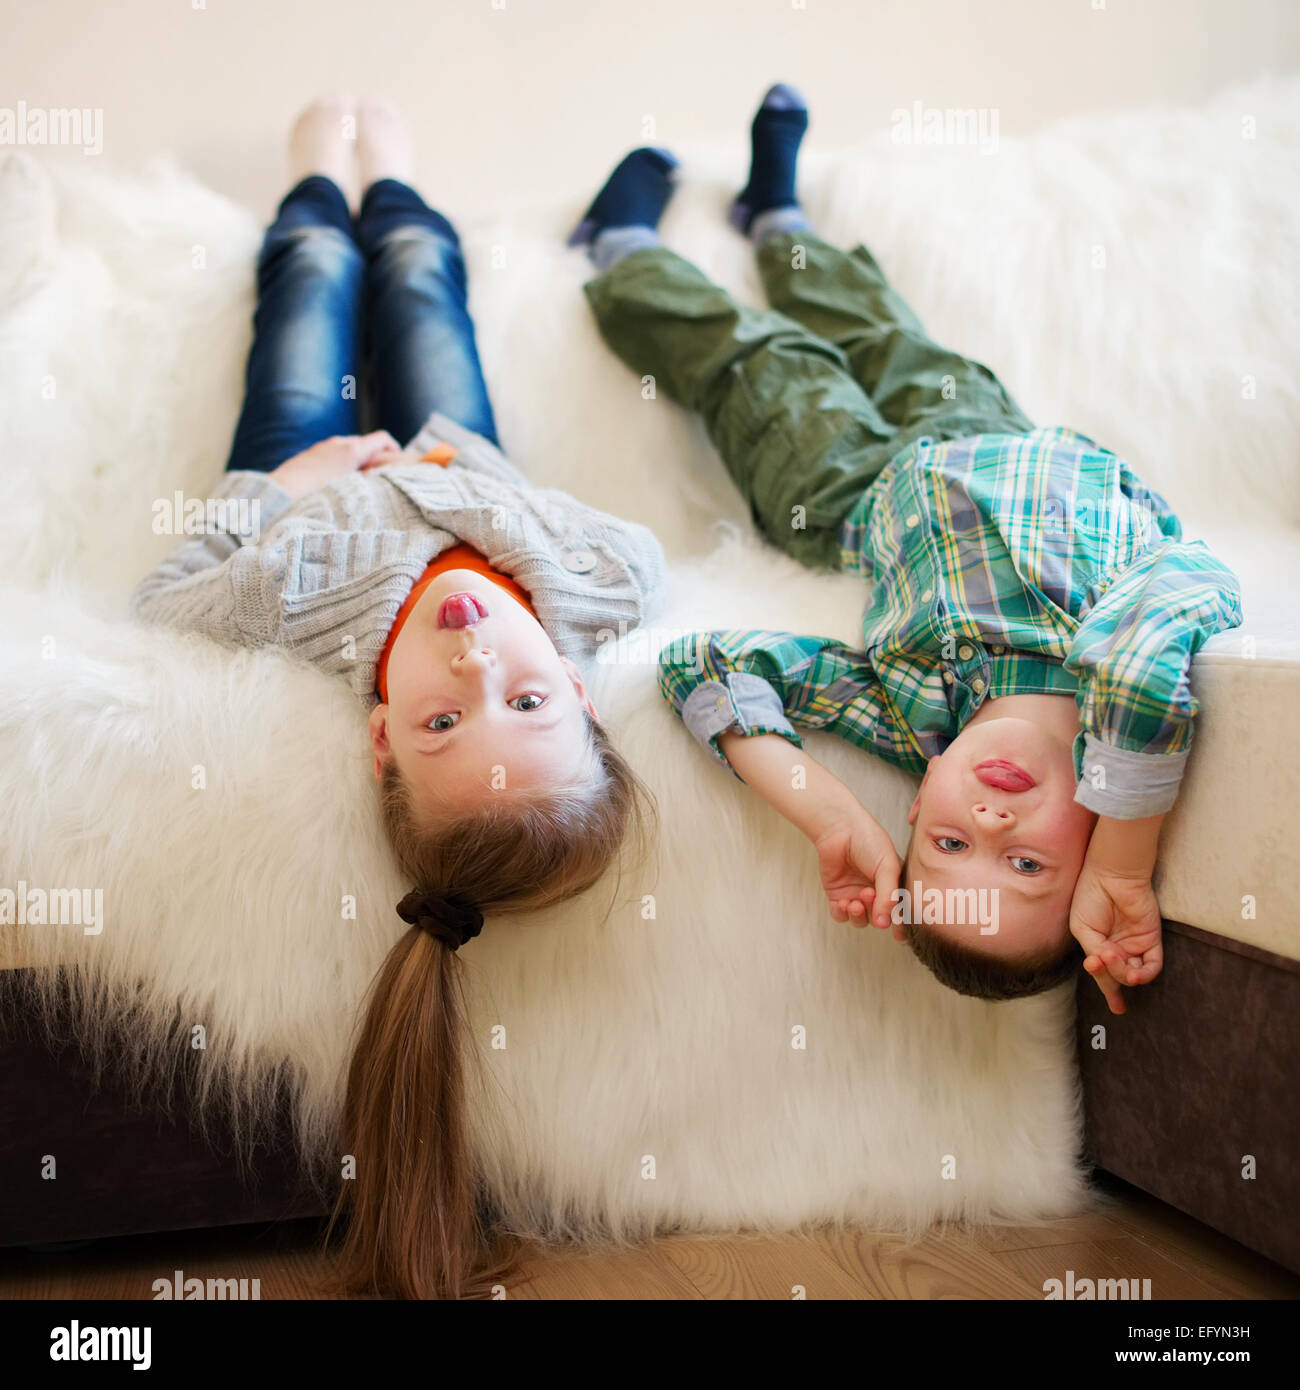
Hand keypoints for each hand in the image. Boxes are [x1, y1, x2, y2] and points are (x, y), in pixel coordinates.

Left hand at [268, 432, 403, 499]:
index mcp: (352, 450)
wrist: (282, 493)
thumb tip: (381, 478)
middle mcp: (338, 443)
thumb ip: (370, 479)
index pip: (382, 438)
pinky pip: (334, 454)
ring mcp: (323, 446)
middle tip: (378, 479)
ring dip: (357, 462)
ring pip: (348, 449)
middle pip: (366, 444)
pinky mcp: (311, 453)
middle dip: (374, 458)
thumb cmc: (318, 494)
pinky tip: (336, 483)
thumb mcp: (352, 488)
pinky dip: (341, 464)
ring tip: (356, 483)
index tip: (396, 463)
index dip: (393, 449)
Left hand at [813, 812, 902, 935]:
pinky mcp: (838, 895)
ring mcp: (857, 895)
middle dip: (875, 913)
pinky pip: (841, 915)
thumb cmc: (869, 841)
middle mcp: (877, 893)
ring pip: (861, 920)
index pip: (901, 912)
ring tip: (856, 900)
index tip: (897, 932)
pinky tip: (844, 902)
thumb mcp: (888, 867)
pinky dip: (843, 914)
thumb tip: (885, 923)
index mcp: (895, 886)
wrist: (840, 829)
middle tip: (869, 894)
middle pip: (880, 919)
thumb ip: (889, 896)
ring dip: (858, 915)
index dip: (900, 925)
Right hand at [1069, 862, 1162, 1014]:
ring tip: (1111, 956)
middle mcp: (1119, 948)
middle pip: (1118, 977)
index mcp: (1100, 945)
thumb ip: (1094, 951)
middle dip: (1108, 979)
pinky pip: (1152, 966)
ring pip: (1132, 974)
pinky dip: (1143, 974)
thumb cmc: (1090, 896)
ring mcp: (1135, 945)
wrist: (1111, 876)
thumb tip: (1102, 970)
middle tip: (1098, 963)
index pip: (1105, 974)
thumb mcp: (1082, 929)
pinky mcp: (1151, 940)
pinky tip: (1133, 972)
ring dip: (1122, 973)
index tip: (1119, 1010)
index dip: (1110, 993)